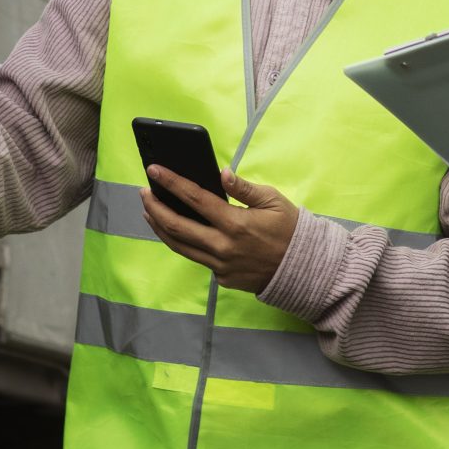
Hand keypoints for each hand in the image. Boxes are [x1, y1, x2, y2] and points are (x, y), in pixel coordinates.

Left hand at [143, 166, 298, 293]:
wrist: (304, 269)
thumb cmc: (290, 230)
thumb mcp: (273, 200)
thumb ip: (244, 188)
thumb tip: (222, 173)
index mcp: (236, 224)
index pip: (194, 199)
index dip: (171, 183)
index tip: (154, 170)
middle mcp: (223, 247)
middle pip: (175, 226)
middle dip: (154, 207)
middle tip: (144, 192)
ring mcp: (220, 266)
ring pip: (179, 246)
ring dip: (160, 227)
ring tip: (149, 211)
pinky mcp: (222, 278)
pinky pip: (197, 258)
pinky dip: (183, 242)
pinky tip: (176, 230)